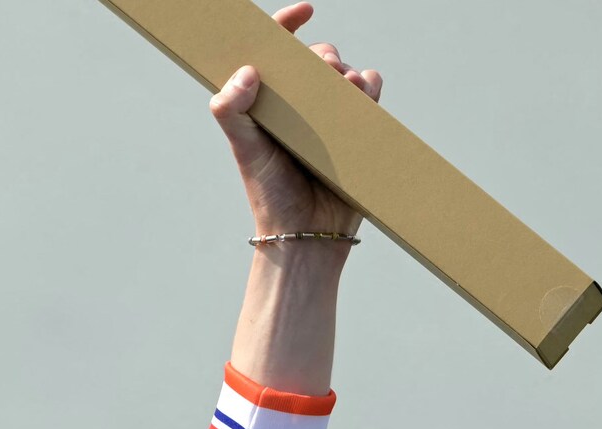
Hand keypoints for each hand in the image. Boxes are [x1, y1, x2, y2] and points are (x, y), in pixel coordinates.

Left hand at [209, 4, 381, 240]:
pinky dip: (369, 86)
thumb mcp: (244, 149)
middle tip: (320, 75)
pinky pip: (371, 90)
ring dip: (346, 72)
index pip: (277, 51)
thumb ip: (231, 110)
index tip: (305, 10)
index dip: (287, 23)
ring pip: (346, 70)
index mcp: (269, 102)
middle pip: (317, 56)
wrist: (306, 233)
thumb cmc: (269, 193)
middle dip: (322, 56)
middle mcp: (300, 105)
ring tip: (342, 92)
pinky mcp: (358, 129)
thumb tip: (248, 71)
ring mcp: (330, 116)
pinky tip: (362, 98)